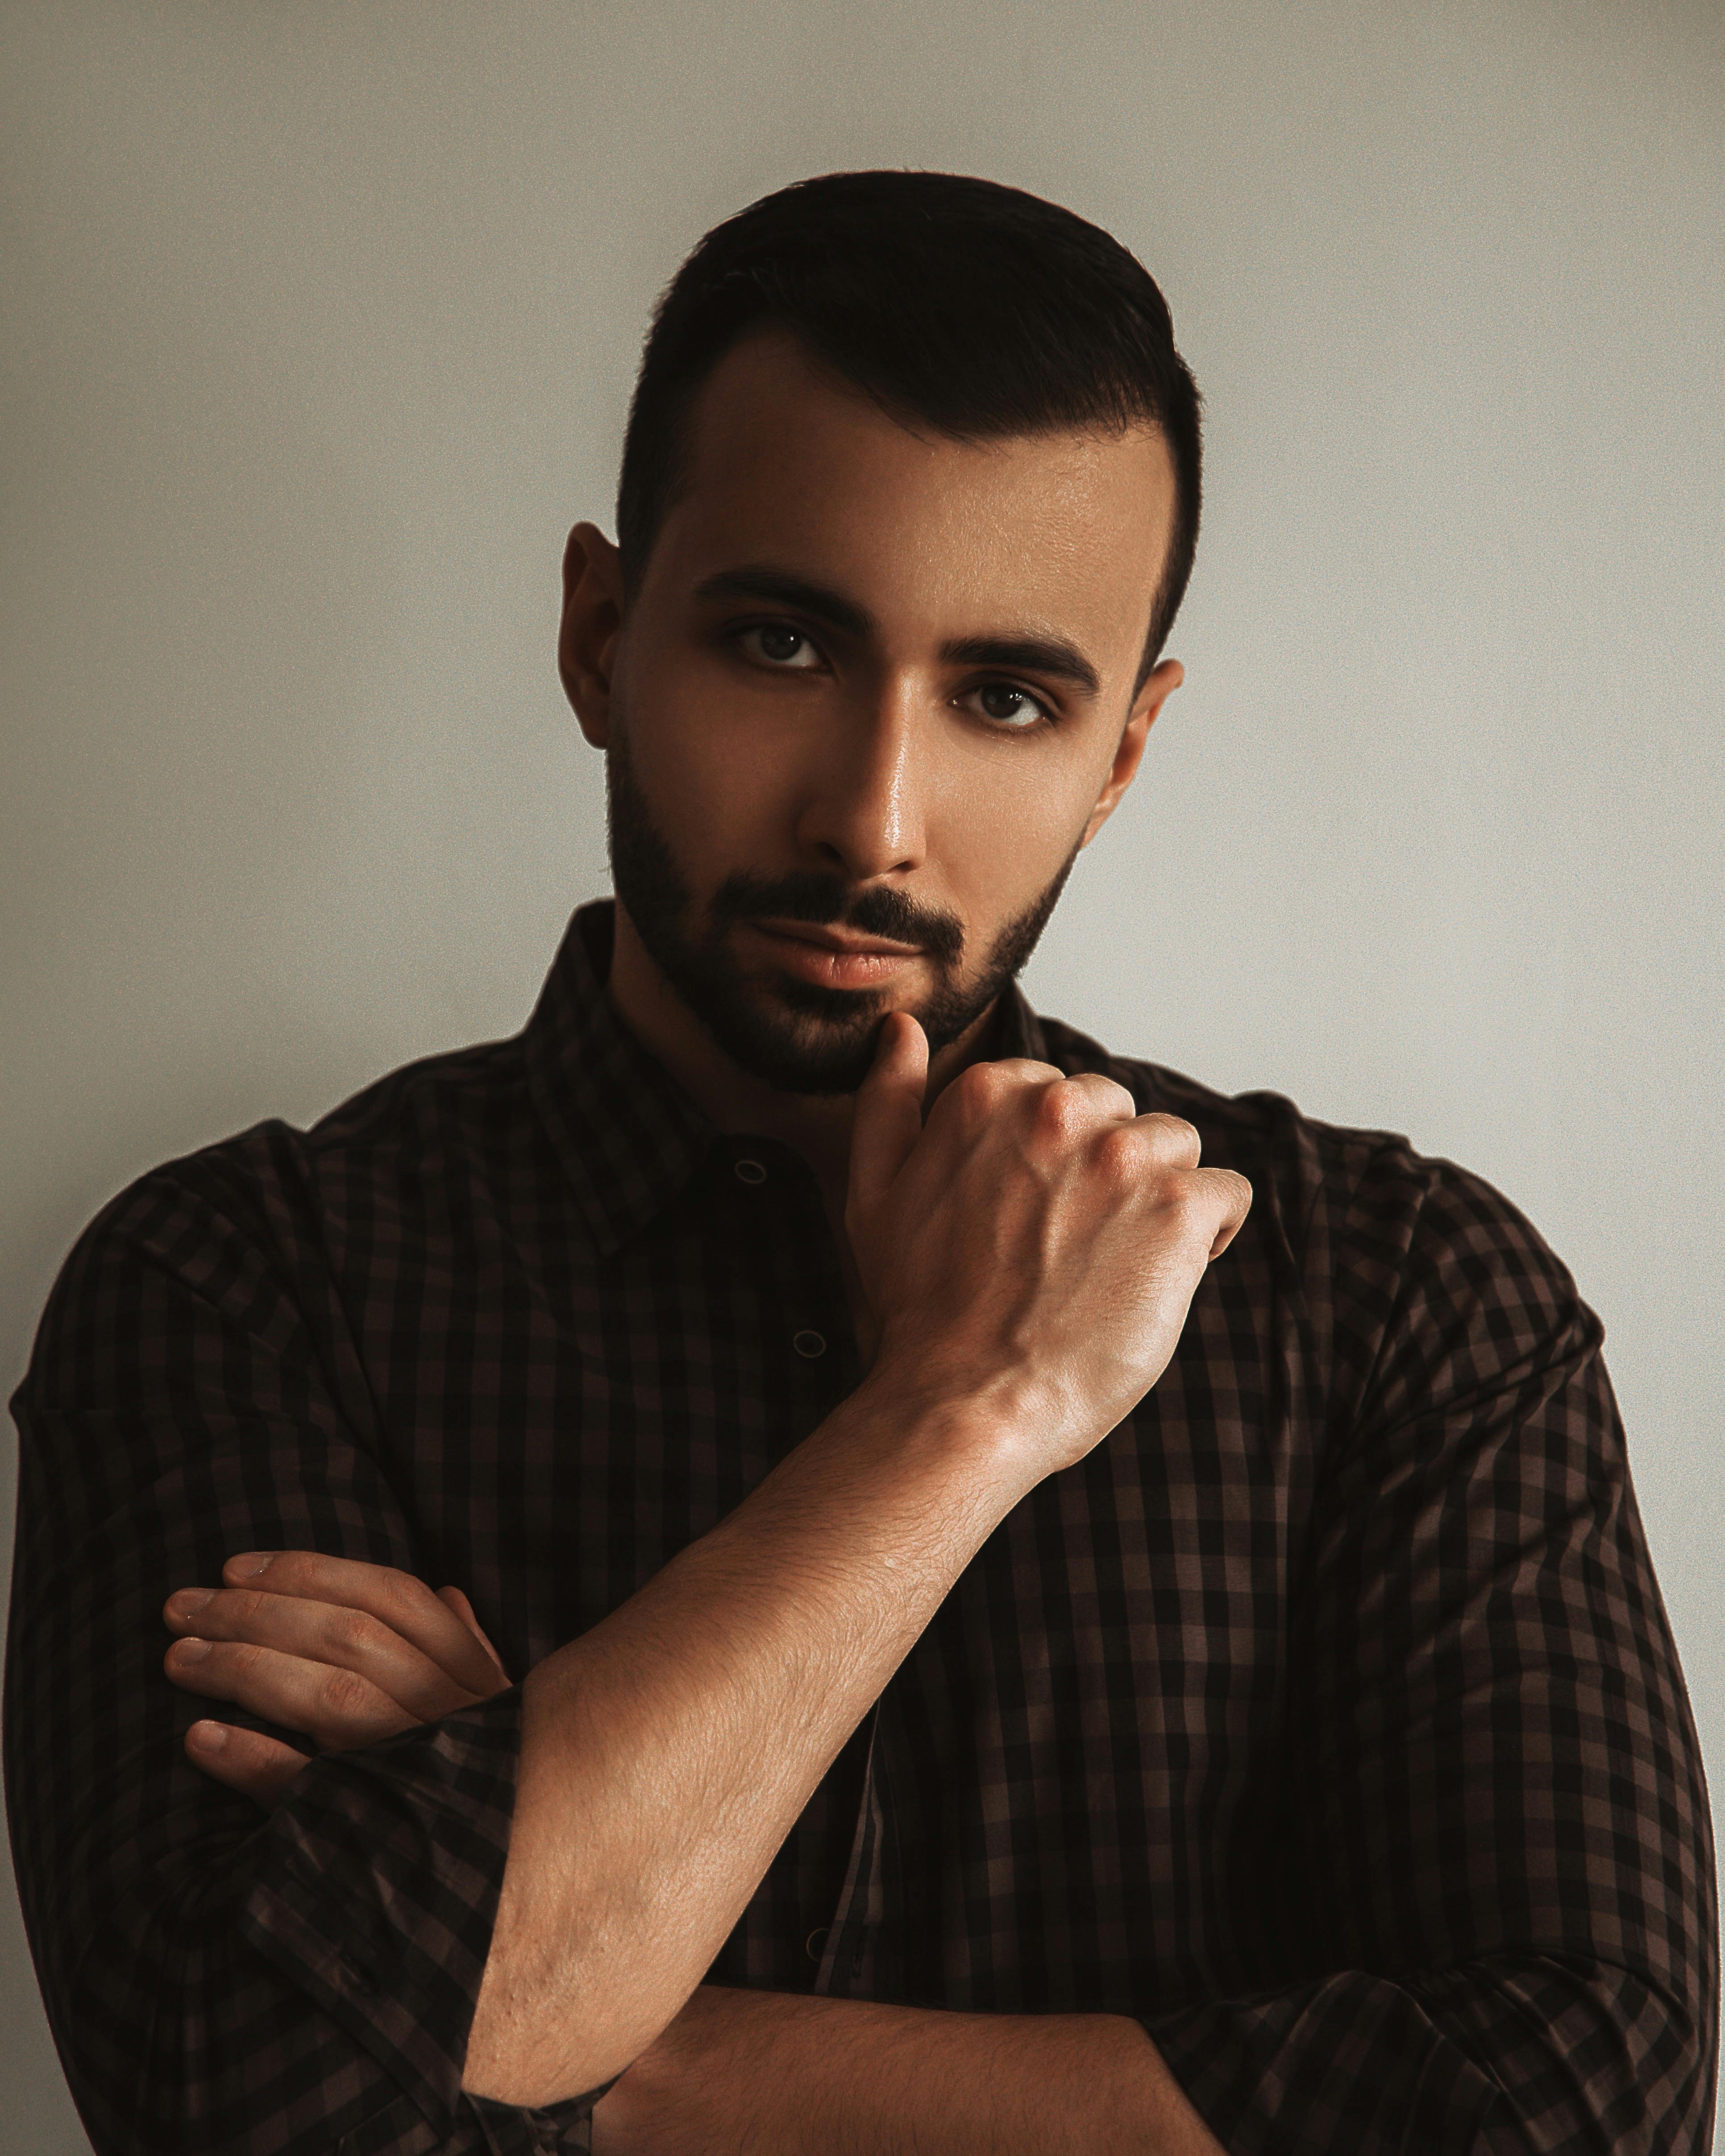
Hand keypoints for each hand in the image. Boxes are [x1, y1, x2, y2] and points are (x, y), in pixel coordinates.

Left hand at [162, 1552, 511, 1806]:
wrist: (514, 1865)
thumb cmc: (491, 1777)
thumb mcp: (494, 1707)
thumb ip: (467, 1649)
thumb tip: (448, 1593)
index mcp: (469, 1671)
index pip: (390, 1596)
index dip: (312, 1574)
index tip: (236, 1569)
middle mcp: (446, 1707)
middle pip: (347, 1636)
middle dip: (255, 1613)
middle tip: (181, 1608)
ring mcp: (415, 1763)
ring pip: (330, 1696)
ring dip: (244, 1671)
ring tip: (178, 1659)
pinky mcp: (380, 1825)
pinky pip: (311, 1785)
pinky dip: (254, 1760)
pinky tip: (202, 1739)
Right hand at [846, 1013, 1251, 1478]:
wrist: (968, 1401)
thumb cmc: (919, 1310)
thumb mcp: (875, 1191)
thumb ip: (889, 1099)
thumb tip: (901, 1029)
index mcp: (989, 1093)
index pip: (1059, 1092)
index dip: (1056, 1157)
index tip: (1036, 1212)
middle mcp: (1060, 1108)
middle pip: (1122, 1114)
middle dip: (1109, 1171)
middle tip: (1071, 1247)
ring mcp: (1125, 1156)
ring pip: (1177, 1148)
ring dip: (1160, 1198)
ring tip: (1115, 1264)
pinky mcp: (1180, 1207)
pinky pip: (1227, 1194)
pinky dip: (1207, 1234)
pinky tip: (1161, 1275)